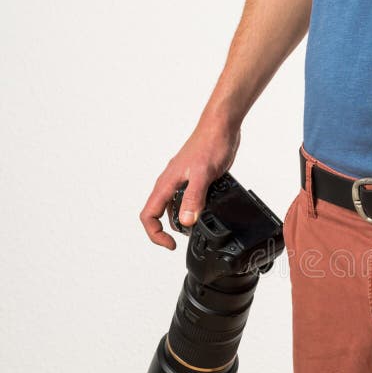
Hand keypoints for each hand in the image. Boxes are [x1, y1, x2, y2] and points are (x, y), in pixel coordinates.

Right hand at [140, 122, 240, 249]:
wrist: (221, 128)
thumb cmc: (210, 144)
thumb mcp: (203, 175)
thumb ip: (194, 198)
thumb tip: (186, 221)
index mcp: (166, 184)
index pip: (148, 215)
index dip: (155, 234)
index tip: (171, 244)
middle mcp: (170, 184)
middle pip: (158, 214)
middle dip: (167, 231)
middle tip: (183, 241)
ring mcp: (181, 181)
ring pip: (173, 206)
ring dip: (182, 221)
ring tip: (196, 229)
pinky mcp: (194, 179)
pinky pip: (188, 199)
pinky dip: (194, 209)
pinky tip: (208, 211)